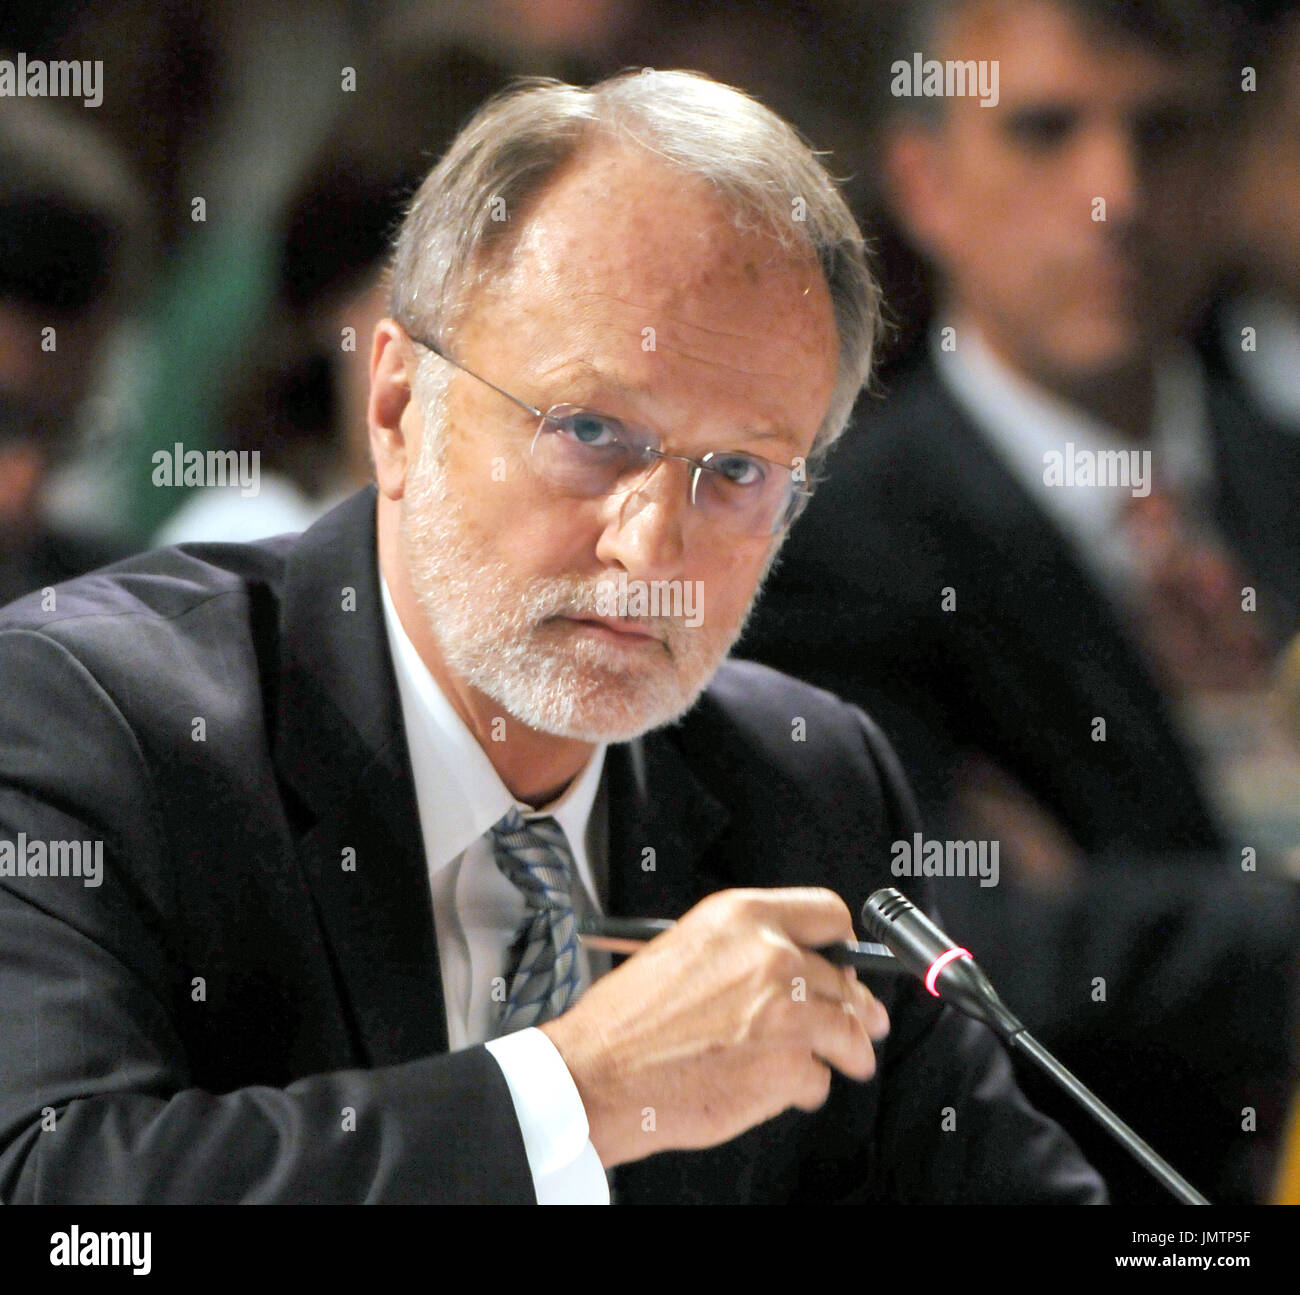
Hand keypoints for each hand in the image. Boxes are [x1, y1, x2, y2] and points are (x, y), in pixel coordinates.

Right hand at [539, 887, 889, 1167]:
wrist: (601, 1072)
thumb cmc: (631, 1017)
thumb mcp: (688, 947)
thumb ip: (749, 950)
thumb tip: (806, 969)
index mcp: (744, 917)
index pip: (828, 914)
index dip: (840, 942)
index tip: (845, 961)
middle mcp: (773, 958)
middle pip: (846, 980)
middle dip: (850, 1009)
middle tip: (850, 1026)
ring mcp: (787, 1015)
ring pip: (850, 1034)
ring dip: (843, 1052)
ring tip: (829, 1061)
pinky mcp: (788, 1068)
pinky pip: (820, 1080)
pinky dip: (801, 1088)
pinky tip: (766, 1084)